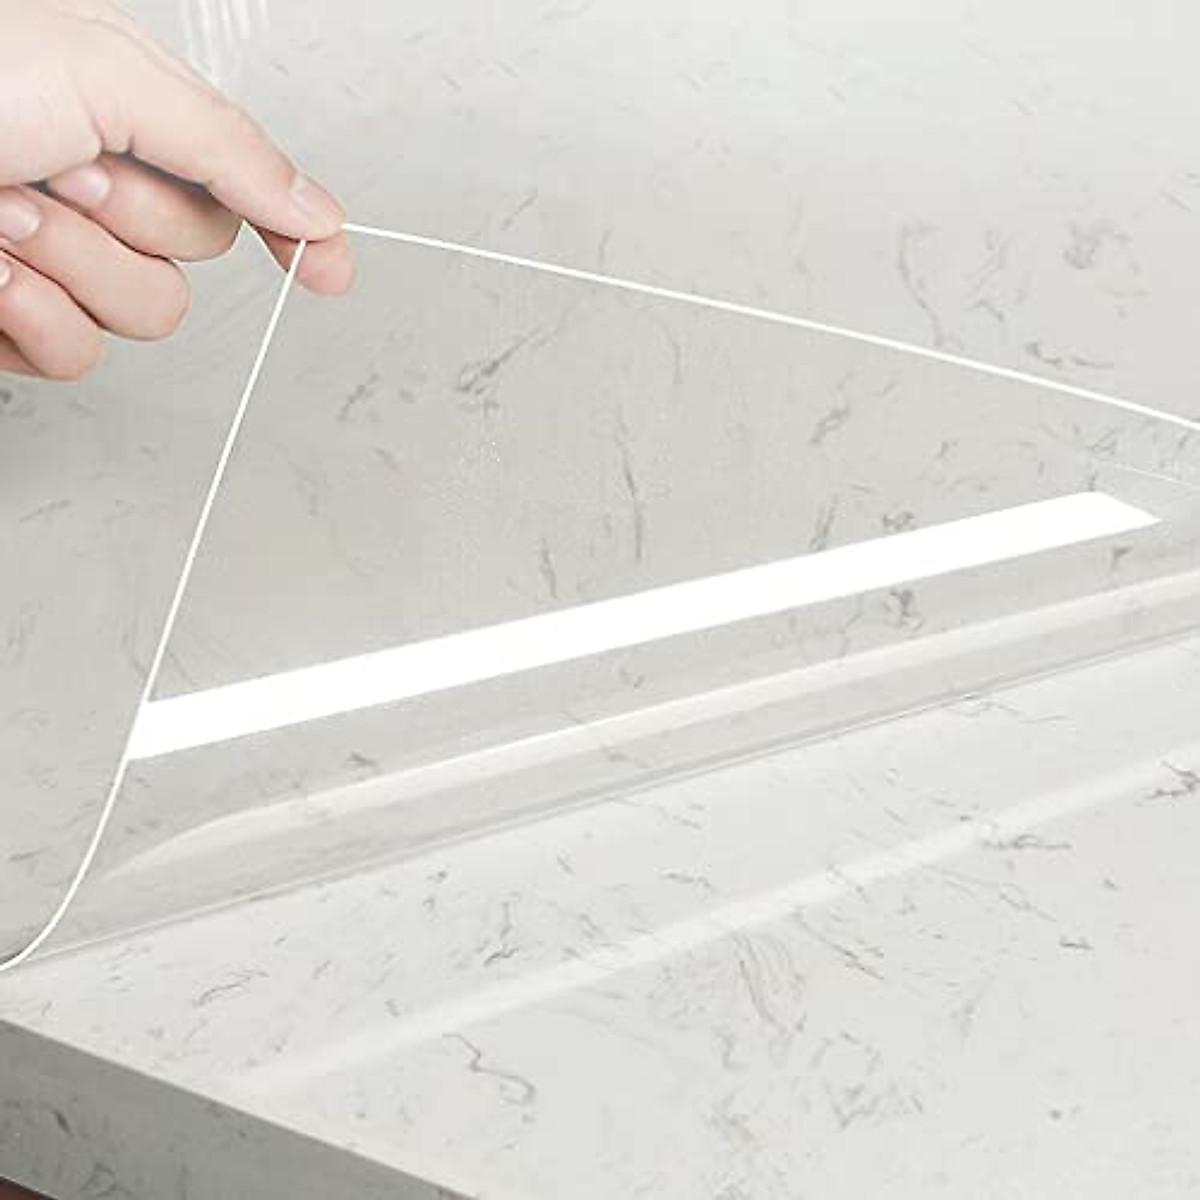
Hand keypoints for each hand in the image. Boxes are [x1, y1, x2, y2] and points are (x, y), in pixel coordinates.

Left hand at [0, 0, 354, 379]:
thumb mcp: (107, 76)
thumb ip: (232, 151)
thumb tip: (318, 210)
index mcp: (126, 113)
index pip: (244, 185)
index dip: (295, 230)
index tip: (329, 272)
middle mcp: (98, 188)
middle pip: (196, 256)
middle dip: (129, 217)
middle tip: (58, 166)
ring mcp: (59, 261)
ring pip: (145, 315)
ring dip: (71, 263)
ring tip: (0, 208)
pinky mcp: (18, 323)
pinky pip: (76, 357)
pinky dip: (30, 315)